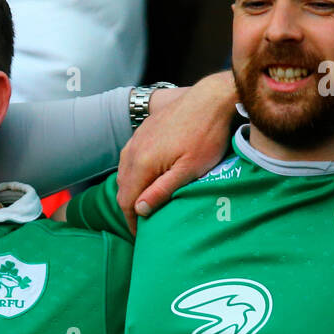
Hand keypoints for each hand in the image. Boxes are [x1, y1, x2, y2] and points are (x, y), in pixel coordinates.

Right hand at [116, 70, 237, 231]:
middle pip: (123, 188)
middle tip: (146, 222)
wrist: (209, 98)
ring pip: (125, 173)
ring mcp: (136, 139)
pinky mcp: (143, 132)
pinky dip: (136, 174)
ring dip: (133, 190)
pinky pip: (131, 159)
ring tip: (147, 202)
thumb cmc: (206, 136)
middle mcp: (132, 151)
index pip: (126, 201)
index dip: (132, 221)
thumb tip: (139, 210)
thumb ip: (162, 190)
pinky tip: (149, 177)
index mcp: (141, 163)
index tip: (141, 235)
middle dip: (131, 207)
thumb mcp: (189, 170)